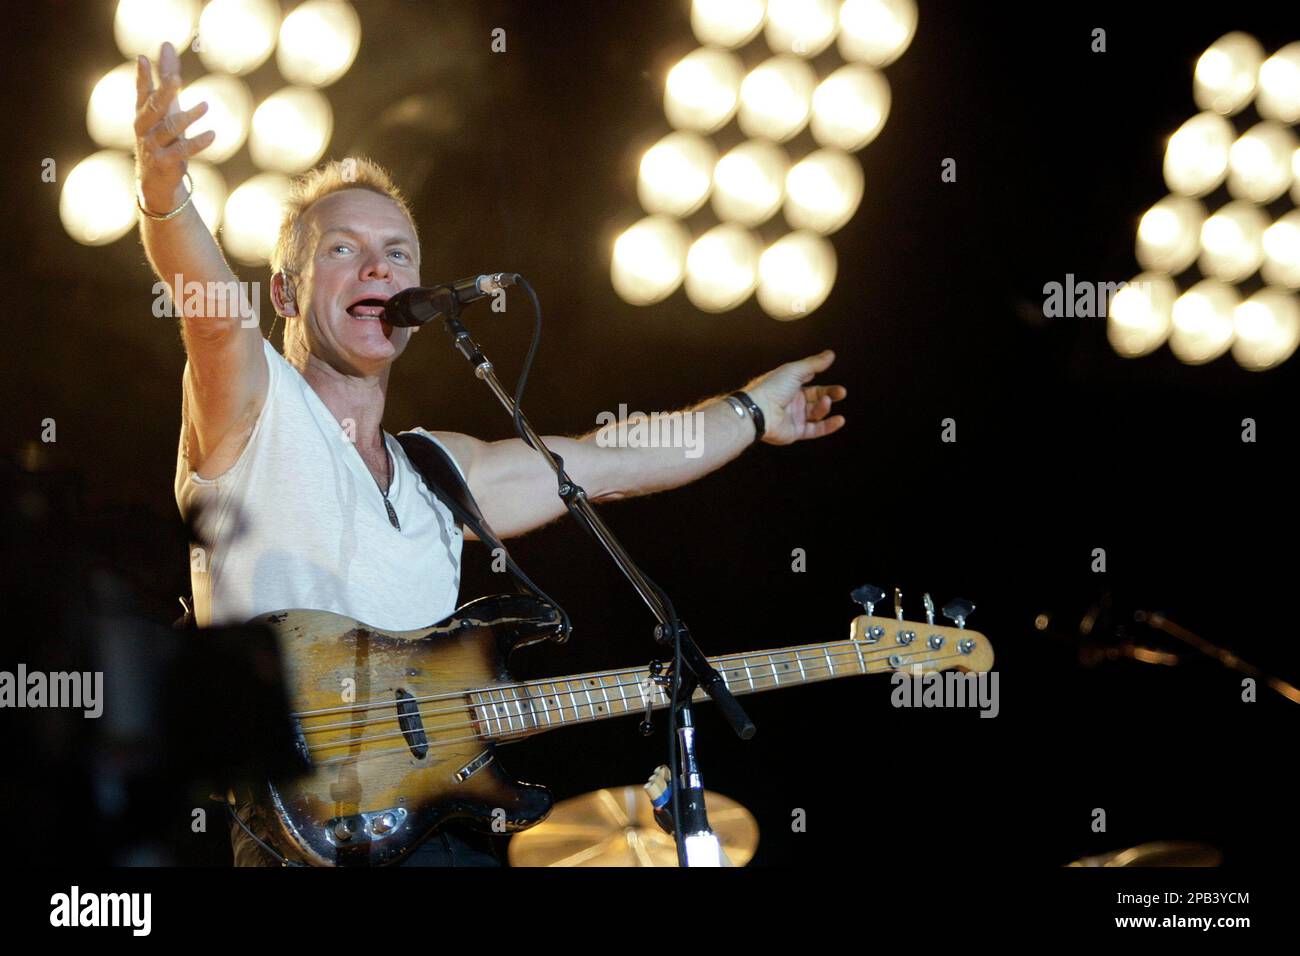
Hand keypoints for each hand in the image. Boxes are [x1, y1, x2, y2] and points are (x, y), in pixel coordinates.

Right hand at [134, 42, 213, 213]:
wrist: (156, 181)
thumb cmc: (163, 136)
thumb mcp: (166, 107)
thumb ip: (166, 77)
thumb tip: (166, 45)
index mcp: (143, 113)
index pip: (142, 92)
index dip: (142, 77)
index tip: (143, 59)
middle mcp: (144, 129)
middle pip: (153, 108)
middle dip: (164, 93)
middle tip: (176, 79)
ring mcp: (153, 146)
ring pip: (169, 129)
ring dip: (188, 118)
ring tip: (205, 106)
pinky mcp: (166, 163)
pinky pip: (183, 151)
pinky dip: (198, 142)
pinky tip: (212, 135)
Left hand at [743, 349, 846, 444]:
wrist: (759, 411)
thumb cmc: (772, 388)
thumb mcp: (794, 370)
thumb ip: (814, 364)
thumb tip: (830, 354)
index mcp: (789, 384)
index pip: (810, 381)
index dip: (822, 378)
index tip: (835, 377)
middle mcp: (792, 400)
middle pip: (816, 397)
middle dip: (830, 394)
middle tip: (841, 392)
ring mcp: (794, 416)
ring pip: (817, 413)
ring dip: (825, 407)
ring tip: (826, 402)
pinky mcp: (796, 431)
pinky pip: (816, 430)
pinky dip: (829, 426)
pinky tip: (839, 420)